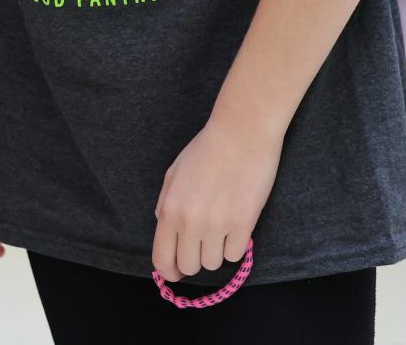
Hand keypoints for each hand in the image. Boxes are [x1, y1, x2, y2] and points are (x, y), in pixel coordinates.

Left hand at [152, 119, 279, 284]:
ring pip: (213, 263)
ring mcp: (217, 225)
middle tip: (203, 238)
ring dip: (216, 249)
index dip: (169, 270)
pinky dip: (235, 244)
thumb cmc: (206, 150)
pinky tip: (236, 223)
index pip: (162, 260)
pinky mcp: (243, 224)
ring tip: (221, 224)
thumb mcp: (173, 174)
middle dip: (195, 257)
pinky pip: (235, 255)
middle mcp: (190, 222)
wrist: (240, 133)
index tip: (177, 269)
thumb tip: (165, 231)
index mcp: (169, 209)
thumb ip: (165, 205)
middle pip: (190, 267)